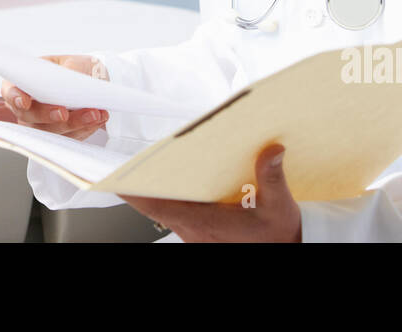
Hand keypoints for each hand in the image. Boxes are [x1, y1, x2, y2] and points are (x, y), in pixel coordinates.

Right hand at [0, 55, 109, 140]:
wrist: (93, 81)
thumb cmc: (76, 69)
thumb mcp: (72, 62)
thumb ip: (69, 71)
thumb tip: (69, 81)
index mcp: (23, 83)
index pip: (11, 92)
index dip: (15, 98)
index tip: (24, 102)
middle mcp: (28, 107)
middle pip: (30, 117)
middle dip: (48, 116)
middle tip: (63, 112)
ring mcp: (42, 124)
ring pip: (52, 132)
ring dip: (74, 124)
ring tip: (94, 114)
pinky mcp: (60, 136)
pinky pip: (70, 137)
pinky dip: (86, 128)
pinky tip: (98, 118)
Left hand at [119, 144, 301, 242]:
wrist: (284, 250)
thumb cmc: (277, 234)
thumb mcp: (280, 206)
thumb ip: (272, 177)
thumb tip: (271, 151)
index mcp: (207, 224)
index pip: (159, 207)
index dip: (135, 193)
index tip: (116, 179)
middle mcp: (195, 230)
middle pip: (155, 205)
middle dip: (137, 185)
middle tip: (120, 164)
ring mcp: (194, 232)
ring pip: (162, 209)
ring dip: (151, 191)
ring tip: (138, 166)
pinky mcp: (198, 231)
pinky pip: (174, 212)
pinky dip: (165, 197)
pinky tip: (168, 180)